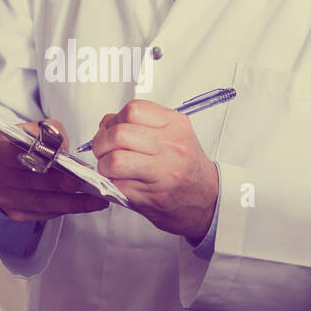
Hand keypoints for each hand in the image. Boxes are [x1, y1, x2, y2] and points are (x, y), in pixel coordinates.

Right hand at [0, 119, 110, 222]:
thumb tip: (63, 150)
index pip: (19, 153)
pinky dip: (65, 209)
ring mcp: (4, 197)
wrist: (10, 164)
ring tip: (96, 200)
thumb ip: (50, 133)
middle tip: (87, 184)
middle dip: (63, 184)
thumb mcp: (37, 129)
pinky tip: (83, 205)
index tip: (66, 162)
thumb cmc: (26, 145)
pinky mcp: (14, 213)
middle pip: (34, 182)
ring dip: (72, 203)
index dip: (44, 158)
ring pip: (42, 202)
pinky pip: (43, 213)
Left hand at [89, 99, 218, 240]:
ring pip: (114, 161)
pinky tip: (122, 183)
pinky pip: (118, 186)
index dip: (113, 120)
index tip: (111, 130)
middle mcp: (171, 147)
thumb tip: (106, 123)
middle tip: (104, 152)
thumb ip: (142, 124)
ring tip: (111, 169)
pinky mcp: (154, 196)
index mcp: (175, 125)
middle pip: (118, 134)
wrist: (209, 200)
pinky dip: (113, 185)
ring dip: (104, 167)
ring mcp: (164, 173)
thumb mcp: (174, 135)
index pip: (132, 110)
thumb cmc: (187, 167)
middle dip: (101, 144)